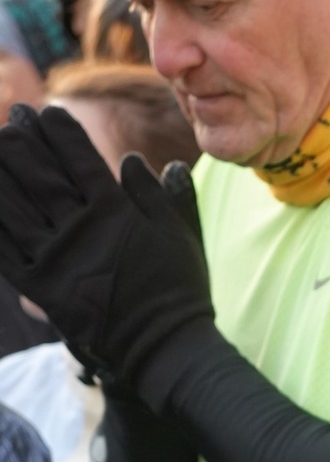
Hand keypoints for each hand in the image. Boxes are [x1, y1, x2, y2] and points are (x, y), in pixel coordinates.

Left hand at [0, 106, 212, 406]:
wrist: (165, 348)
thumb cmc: (178, 291)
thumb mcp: (181, 236)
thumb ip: (159, 195)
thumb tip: (133, 159)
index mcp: (114, 210)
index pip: (78, 157)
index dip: (58, 131)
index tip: (45, 113)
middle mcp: (80, 228)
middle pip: (39, 173)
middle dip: (21, 142)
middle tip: (9, 121)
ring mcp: (57, 258)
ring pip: (14, 206)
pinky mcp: (42, 289)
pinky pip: (5, 252)